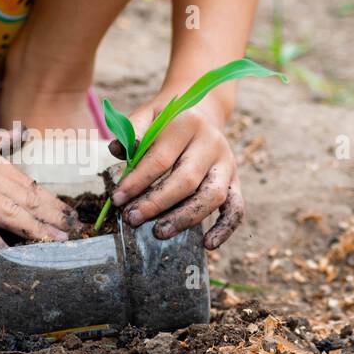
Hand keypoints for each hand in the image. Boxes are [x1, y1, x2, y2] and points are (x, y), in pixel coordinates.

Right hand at [0, 102, 78, 248]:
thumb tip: (6, 138)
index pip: (24, 180)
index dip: (49, 199)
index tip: (67, 213)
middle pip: (22, 196)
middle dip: (50, 216)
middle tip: (74, 233)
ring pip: (4, 208)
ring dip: (32, 227)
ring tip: (53, 243)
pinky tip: (4, 249)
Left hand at [110, 101, 242, 248]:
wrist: (202, 110)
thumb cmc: (167, 118)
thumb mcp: (148, 113)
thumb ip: (132, 130)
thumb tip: (116, 149)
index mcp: (188, 123)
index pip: (160, 159)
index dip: (137, 181)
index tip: (117, 199)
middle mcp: (212, 143)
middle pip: (186, 180)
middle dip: (157, 204)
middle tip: (133, 219)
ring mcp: (227, 163)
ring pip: (212, 196)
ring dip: (185, 218)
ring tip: (159, 233)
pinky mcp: (236, 180)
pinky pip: (236, 208)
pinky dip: (225, 228)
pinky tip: (208, 244)